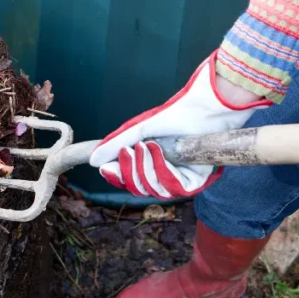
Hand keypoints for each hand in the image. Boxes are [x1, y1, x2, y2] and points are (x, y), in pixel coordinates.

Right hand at [88, 52, 270, 197]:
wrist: (205, 107)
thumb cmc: (177, 113)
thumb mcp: (140, 129)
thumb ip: (116, 144)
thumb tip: (93, 160)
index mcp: (153, 162)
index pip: (130, 180)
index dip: (117, 176)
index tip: (105, 168)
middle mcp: (166, 173)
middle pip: (139, 188)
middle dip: (130, 171)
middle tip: (127, 152)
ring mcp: (181, 178)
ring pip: (154, 190)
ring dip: (146, 168)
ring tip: (146, 146)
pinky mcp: (196, 182)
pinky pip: (173, 188)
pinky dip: (162, 170)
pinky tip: (159, 151)